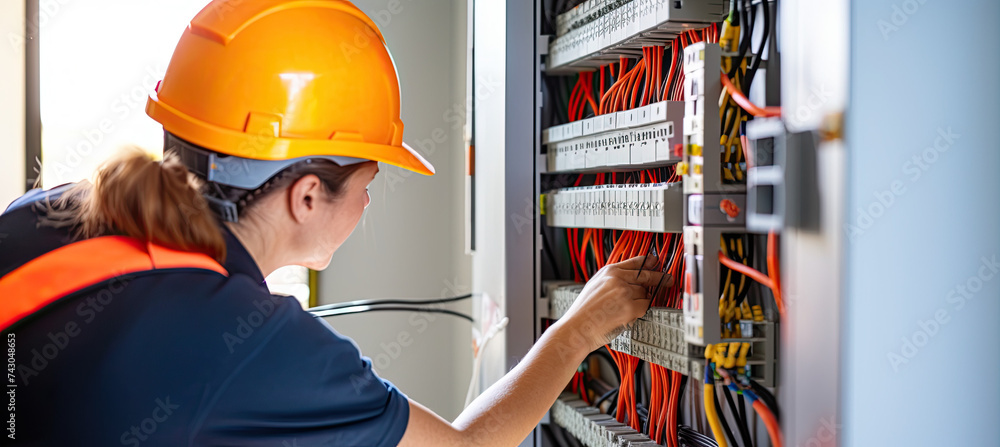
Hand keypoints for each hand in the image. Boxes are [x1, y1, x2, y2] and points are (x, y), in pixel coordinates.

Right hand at [555, 255, 672, 351]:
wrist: (576, 328)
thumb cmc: (583, 312)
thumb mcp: (595, 286)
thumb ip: (612, 280)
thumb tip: (630, 279)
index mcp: (608, 271)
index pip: (635, 262)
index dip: (649, 262)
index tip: (656, 262)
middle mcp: (617, 279)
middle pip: (646, 276)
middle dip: (659, 278)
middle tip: (668, 279)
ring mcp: (625, 292)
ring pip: (646, 294)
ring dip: (642, 301)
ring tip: (628, 309)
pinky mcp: (630, 308)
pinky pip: (645, 308)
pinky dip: (640, 313)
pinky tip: (628, 316)